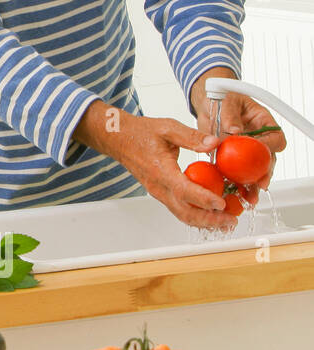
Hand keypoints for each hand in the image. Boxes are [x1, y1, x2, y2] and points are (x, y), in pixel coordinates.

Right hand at [73, 103, 230, 227]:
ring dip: (205, 222)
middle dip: (209, 220)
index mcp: (160, 170)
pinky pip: (179, 209)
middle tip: (231, 220)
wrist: (118, 139)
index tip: (221, 203)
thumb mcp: (167, 127)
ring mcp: (158, 192)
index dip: (203, 199)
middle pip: (184, 212)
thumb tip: (215, 144)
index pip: (183, 190)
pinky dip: (197, 215)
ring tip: (225, 222)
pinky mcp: (160, 193)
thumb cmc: (140, 132)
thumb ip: (192, 137)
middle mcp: (158, 186)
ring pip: (182, 215)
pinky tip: (211, 213)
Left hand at [189, 70, 287, 190]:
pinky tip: (234, 193)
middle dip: (265, 173)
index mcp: (263, 123)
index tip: (262, 156)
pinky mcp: (233, 157)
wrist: (208, 103)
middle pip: (268, 159)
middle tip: (259, 184)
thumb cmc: (222, 97)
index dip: (270, 147)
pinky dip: (236, 183)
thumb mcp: (226, 101)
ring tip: (249, 197)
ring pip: (254, 170)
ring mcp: (246, 150)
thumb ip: (230, 115)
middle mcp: (259, 138)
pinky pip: (237, 172)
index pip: (274, 137)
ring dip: (252, 184)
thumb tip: (234, 130)